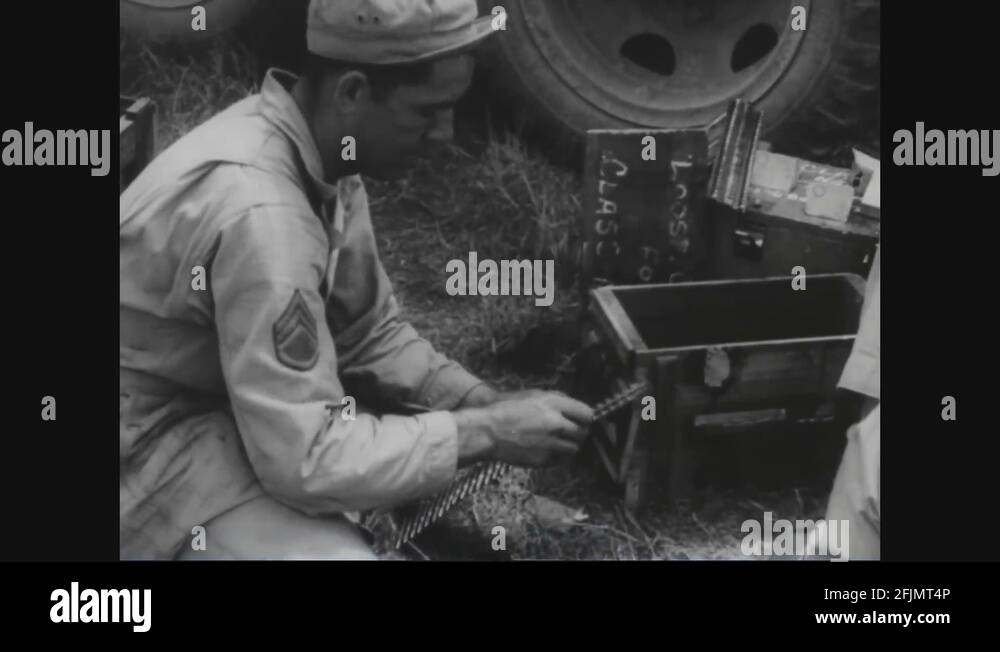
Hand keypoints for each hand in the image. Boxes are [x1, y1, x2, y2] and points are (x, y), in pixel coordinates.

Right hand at [454, 392, 593, 466]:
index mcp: (553, 404)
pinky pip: (561, 460)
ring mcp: (551, 443)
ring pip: (574, 448)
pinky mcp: (543, 459)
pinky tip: (547, 449)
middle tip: (569, 432)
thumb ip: (556, 400)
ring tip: (557, 442)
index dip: (586, 418)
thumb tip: (574, 408)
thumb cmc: (506, 410)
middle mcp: (556, 423)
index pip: (587, 414)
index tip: (582, 421)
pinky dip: (558, 456)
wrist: (486, 430)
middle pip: (583, 432)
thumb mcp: (532, 395)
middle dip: (578, 433)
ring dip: (569, 446)